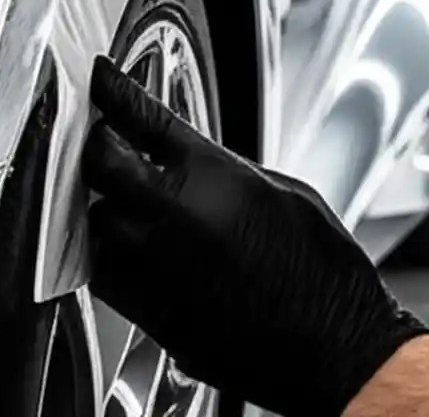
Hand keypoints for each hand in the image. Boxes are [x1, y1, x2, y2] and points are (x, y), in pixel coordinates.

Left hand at [83, 56, 428, 415]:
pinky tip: (131, 248)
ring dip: (102, 206)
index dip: (112, 90)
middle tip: (105, 142)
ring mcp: (153, 266)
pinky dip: (108, 253)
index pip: (142, 116)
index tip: (100, 79)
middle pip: (99, 164)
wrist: (335, 350)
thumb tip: (185, 156)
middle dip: (96, 147)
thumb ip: (221, 169)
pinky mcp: (145, 310)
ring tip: (125, 203)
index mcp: (213, 178)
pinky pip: (102, 269)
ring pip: (94, 220)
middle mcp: (174, 218)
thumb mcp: (282, 192)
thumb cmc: (322, 275)